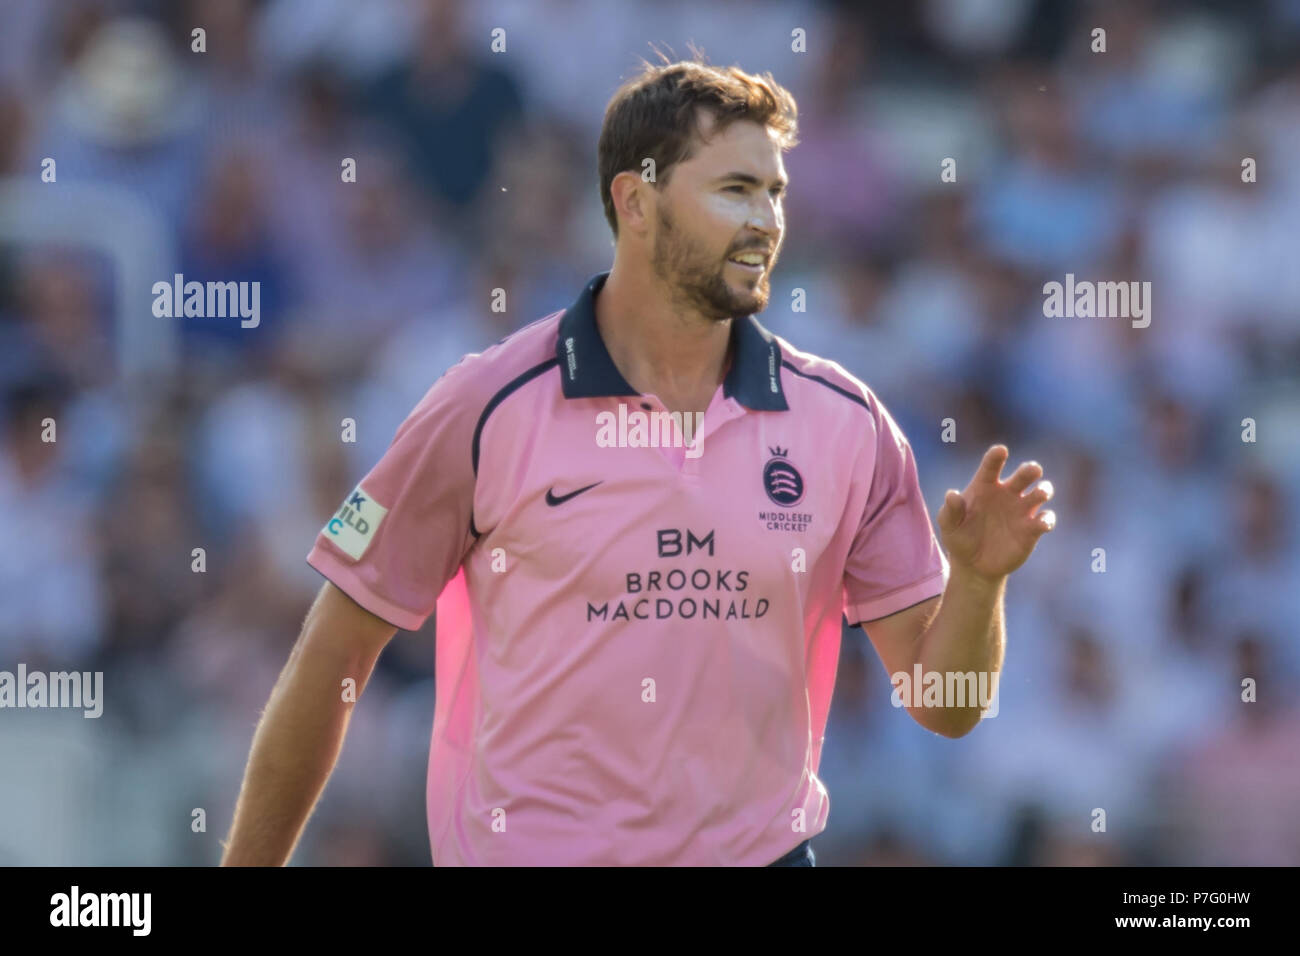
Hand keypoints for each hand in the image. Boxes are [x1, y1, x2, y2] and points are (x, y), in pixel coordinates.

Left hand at [936, 444, 1054, 581]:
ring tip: (1041, 493)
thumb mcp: (949, 526)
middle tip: (1033, 470)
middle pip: (1023, 475)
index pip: (991, 466)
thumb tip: (951, 494)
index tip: (1000, 450)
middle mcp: (1007, 493)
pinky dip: (1047, 520)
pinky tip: (1042, 523)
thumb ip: (950, 511)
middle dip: (1030, 470)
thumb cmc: (959, 538)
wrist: (973, 566)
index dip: (996, 457)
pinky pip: (1045, 520)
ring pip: (1040, 493)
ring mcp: (1022, 510)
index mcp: (985, 486)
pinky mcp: (1032, 530)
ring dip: (1044, 490)